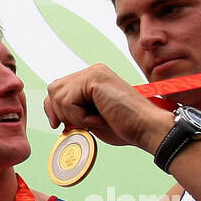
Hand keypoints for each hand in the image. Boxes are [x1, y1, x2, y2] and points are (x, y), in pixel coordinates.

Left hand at [43, 64, 169, 152]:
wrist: (146, 128)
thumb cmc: (125, 127)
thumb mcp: (91, 118)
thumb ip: (73, 112)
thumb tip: (53, 115)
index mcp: (93, 79)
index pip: (59, 89)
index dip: (54, 109)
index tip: (60, 126)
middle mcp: (92, 72)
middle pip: (53, 89)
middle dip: (59, 112)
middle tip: (82, 125)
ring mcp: (94, 73)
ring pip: (58, 96)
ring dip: (73, 117)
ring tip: (96, 121)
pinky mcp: (94, 79)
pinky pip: (68, 102)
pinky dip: (80, 118)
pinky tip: (99, 119)